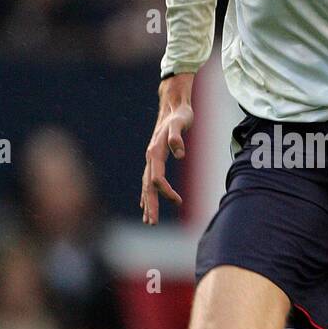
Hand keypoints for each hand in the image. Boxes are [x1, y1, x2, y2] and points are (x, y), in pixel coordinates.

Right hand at [141, 76, 193, 219]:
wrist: (173, 105)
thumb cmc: (180, 115)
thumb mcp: (181, 123)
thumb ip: (178, 137)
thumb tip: (180, 153)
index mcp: (155, 152)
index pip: (158, 178)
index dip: (166, 192)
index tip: (179, 202)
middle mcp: (150, 157)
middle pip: (148, 186)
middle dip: (150, 205)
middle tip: (151, 223)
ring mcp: (151, 159)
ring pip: (147, 185)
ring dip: (148, 203)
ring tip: (148, 220)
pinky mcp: (155, 159)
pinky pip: (149, 180)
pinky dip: (147, 193)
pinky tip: (145, 204)